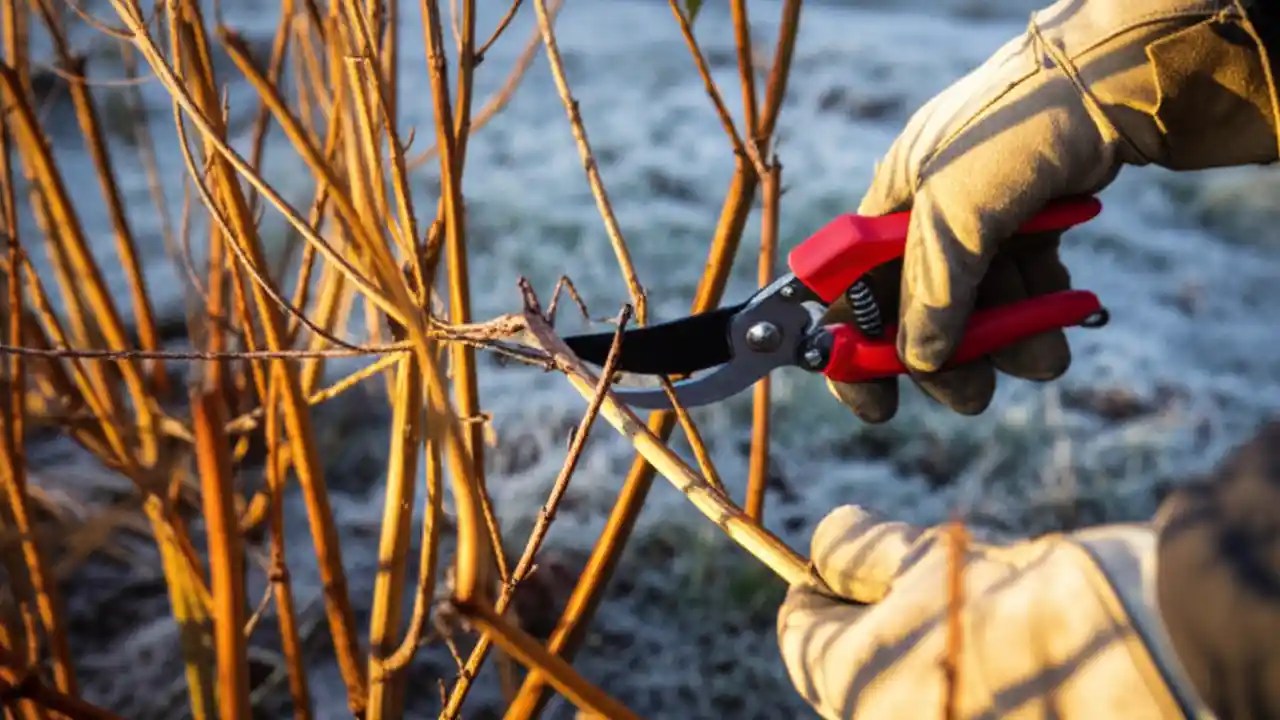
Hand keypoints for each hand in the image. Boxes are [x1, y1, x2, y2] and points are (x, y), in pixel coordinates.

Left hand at [776, 505, 1208, 718]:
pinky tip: (1005, 629)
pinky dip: (962, 660)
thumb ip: (867, 549)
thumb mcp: (938, 559)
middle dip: (871, 608)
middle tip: (910, 562)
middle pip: (852, 665)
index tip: (839, 552)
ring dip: (921, 632)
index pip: (802, 637)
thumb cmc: (1040, 598)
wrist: (1169, 649)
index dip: (815, 583)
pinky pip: (955, 695)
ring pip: (905, 679)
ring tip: (975, 593)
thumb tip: (829, 533)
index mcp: (859, 690)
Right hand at [830, 0, 1279, 421]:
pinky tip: (1067, 313)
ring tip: (1044, 357)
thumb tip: (920, 359)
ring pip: (980, 305)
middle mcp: (930, 213)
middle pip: (917, 309)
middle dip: (944, 357)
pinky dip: (1042, 309)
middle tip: (971, 394)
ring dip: (1007, 342)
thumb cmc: (1023, 123)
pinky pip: (1026, 285)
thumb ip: (932, 289)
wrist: (1125, 74)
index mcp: (889, 203)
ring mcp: (985, 217)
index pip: (847, 289)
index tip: (876, 401)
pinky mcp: (1036, 221)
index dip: (853, 347)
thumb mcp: (956, 209)